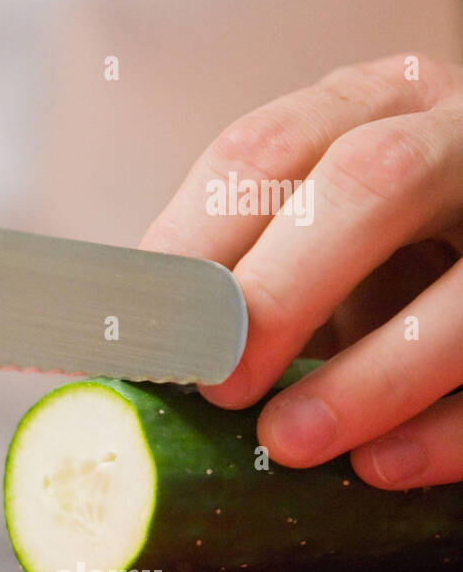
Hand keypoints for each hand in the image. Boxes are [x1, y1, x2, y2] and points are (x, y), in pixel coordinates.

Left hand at [141, 54, 462, 488]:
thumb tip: (140, 353)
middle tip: (217, 381)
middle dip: (280, 287)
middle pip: (370, 182)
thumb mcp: (324, 226)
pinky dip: (452, 427)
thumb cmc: (399, 246)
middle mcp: (461, 132)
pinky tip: (387, 467)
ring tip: (291, 442)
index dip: (193, 240)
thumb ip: (251, 266)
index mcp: (374, 104)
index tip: (148, 327)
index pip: (264, 151)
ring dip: (371, 374)